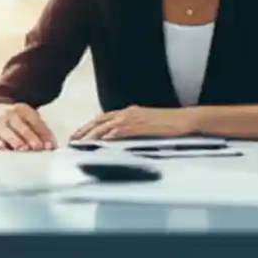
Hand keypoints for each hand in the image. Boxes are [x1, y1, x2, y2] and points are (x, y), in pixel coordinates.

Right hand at [0, 103, 55, 150]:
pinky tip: (0, 148)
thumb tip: (53, 147)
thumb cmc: (16, 120)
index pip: (35, 121)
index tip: (49, 146)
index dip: (42, 133)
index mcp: (24, 110)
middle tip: (37, 147)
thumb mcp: (28, 119)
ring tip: (22, 149)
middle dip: (30, 137)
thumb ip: (40, 131)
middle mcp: (10, 115)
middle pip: (21, 126)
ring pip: (6, 131)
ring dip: (15, 140)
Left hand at [70, 105, 192, 140]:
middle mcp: (128, 113)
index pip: (103, 118)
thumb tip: (122, 142)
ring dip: (90, 136)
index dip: (89, 126)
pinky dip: (105, 139)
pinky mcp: (137, 127)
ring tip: (78, 146)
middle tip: (71, 141)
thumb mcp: (148, 126)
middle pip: (99, 121)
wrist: (186, 121)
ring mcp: (132, 119)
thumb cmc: (171, 126)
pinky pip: (117, 133)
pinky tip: (97, 145)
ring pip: (105, 127)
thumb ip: (134, 131)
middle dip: (84, 131)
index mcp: (130, 112)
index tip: (78, 135)